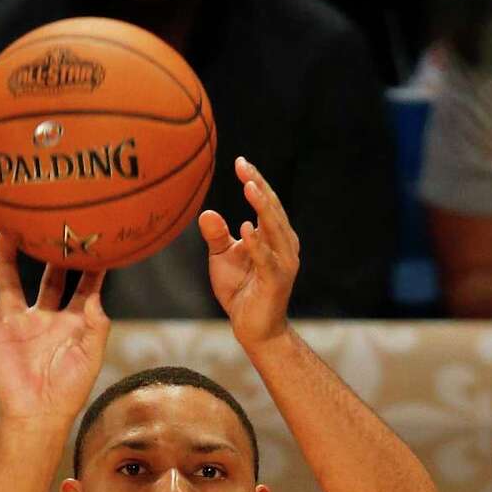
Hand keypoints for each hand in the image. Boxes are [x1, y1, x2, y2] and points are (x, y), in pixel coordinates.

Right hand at [0, 233, 108, 424]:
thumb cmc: (69, 391)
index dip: (90, 268)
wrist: (39, 415)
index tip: (97, 243)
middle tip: (54, 228)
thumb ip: (96, 325)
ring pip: (11, 284)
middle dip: (51, 255)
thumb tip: (94, 294)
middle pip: (48, 279)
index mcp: (71, 324)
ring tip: (9, 232)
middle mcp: (45, 319)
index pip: (82, 288)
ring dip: (9, 259)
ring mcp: (20, 324)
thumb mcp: (91, 356)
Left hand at [198, 156, 297, 350]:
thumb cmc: (240, 291)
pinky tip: (246, 228)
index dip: (255, 182)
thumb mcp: (222, 258)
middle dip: (258, 185)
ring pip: (274, 229)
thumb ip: (217, 235)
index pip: (266, 203)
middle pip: (272, 209)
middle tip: (243, 165)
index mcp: (275, 236)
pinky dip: (257, 244)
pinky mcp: (276, 281)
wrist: (253, 329)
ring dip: (262, 207)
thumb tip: (206, 212)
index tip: (240, 162)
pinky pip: (266, 259)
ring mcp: (283, 263)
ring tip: (248, 186)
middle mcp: (285, 245)